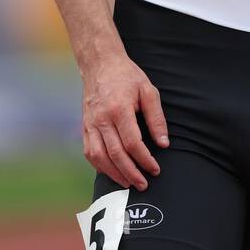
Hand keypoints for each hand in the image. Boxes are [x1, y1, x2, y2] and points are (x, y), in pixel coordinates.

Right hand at [82, 53, 168, 188]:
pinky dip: (100, 166)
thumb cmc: (127, 77)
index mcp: (119, 109)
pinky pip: (89, 152)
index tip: (155, 169)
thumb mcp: (148, 91)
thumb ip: (156, 118)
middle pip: (115, 154)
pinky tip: (112, 172)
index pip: (132, 143)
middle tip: (143, 185)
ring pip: (99, 157)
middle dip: (130, 173)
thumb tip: (164, 144)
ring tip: (128, 183)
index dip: (144, 160)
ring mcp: (90, 124)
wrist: (100, 65)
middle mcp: (102, 119)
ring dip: (114, 174)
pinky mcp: (85, 127)